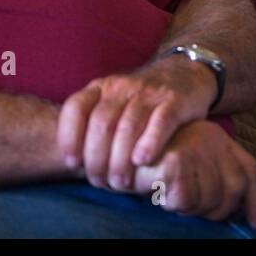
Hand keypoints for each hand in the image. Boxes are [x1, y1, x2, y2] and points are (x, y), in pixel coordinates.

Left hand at [57, 55, 215, 190]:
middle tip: (101, 182)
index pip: (76, 108)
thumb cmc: (141, 100)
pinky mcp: (175, 100)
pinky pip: (160, 122)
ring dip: (121, 159)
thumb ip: (93, 125)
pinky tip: (143, 160)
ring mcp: (150, 92)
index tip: (73, 163)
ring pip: (128, 126)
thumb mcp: (113, 102)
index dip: (70, 137)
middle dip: (97, 158)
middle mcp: (122, 87)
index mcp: (102, 87)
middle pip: (102, 124)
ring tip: (120, 182)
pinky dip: (149, 142)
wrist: (185, 73)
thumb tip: (74, 164)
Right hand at [129, 120, 255, 227]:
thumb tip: (243, 212)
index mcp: (217, 136)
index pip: (248, 169)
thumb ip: (212, 175)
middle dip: (217, 210)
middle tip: (192, 209)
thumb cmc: (151, 158)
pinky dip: (173, 204)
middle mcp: (212, 138)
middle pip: (234, 188)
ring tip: (171, 196)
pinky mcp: (177, 159)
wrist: (114, 141)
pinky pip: (186, 199)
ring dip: (191, 208)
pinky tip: (161, 193)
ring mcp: (196, 146)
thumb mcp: (190, 161)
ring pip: (211, 197)